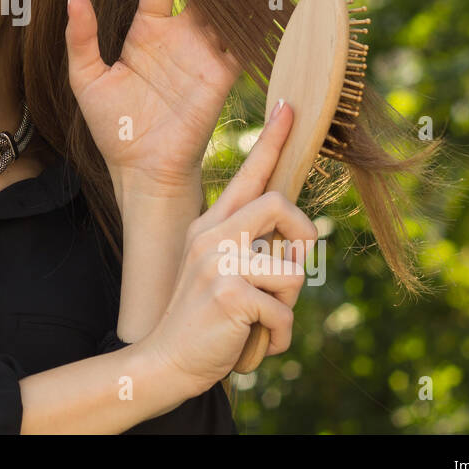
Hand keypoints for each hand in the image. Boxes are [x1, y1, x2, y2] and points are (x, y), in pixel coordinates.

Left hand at [65, 0, 271, 197]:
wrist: (139, 168)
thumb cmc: (112, 126)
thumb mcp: (86, 77)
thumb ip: (81, 37)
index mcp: (147, 31)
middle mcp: (181, 37)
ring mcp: (205, 54)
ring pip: (228, 5)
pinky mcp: (222, 75)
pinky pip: (242, 40)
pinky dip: (254, 15)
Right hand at [136, 100, 317, 397]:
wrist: (166, 361)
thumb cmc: (204, 323)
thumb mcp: (222, 277)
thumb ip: (251, 254)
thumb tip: (295, 245)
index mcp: (210, 227)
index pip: (248, 175)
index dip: (272, 141)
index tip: (289, 107)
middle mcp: (211, 235)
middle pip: (280, 204)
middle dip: (302, 239)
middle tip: (290, 269)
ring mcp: (217, 262)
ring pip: (291, 270)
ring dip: (287, 308)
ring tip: (259, 324)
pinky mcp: (227, 293)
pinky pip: (283, 311)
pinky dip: (278, 339)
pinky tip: (253, 345)